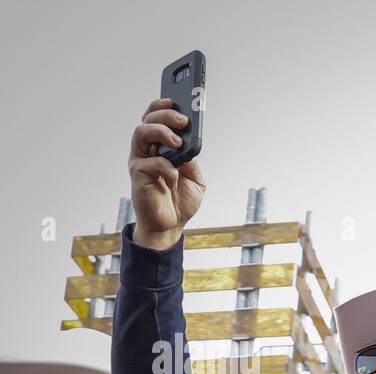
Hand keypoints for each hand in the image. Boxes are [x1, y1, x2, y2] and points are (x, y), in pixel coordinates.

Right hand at [128, 98, 205, 249]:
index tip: (174, 101)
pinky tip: (173, 177)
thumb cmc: (179, 200)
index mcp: (160, 147)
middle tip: (183, 121)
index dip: (161, 107)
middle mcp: (147, 150)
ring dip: (161, 131)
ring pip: (142, 132)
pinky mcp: (137, 174)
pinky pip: (151, 162)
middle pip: (148, 120)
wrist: (170, 225)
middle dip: (165, 115)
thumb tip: (188, 143)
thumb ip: (191, 158)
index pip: (155, 119)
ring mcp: (140, 160)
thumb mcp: (195, 177)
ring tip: (177, 141)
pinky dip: (166, 167)